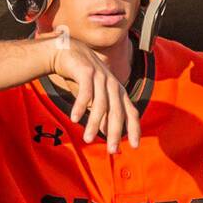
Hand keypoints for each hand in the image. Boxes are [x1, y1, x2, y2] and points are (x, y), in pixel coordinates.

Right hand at [49, 34, 140, 153]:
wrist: (67, 52)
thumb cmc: (83, 78)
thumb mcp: (96, 96)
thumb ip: (103, 112)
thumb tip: (108, 134)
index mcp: (118, 91)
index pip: (131, 112)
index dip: (134, 129)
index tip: (135, 146)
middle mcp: (113, 84)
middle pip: (117, 112)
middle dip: (116, 132)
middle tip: (112, 150)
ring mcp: (101, 77)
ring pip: (101, 104)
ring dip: (94, 123)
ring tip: (87, 139)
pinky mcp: (87, 71)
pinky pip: (85, 92)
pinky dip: (80, 106)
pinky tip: (75, 119)